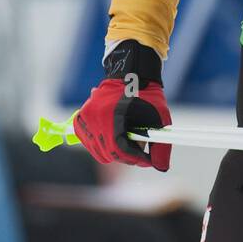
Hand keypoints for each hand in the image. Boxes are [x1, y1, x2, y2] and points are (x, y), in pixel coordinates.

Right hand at [73, 40, 171, 170]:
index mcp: (111, 114)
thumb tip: (161, 168)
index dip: (136, 158)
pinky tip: (116, 132)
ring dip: (116, 150)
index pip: (120, 149)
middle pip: (109, 154)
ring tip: (129, 135)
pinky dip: (104, 145)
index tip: (148, 160)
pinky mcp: (79, 121)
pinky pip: (91, 145)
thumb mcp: (160, 116)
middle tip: (141, 146)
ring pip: (99, 153)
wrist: (130, 74)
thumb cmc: (147, 94)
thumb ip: (162, 143)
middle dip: (128, 155)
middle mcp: (93, 117)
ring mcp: (84, 119)